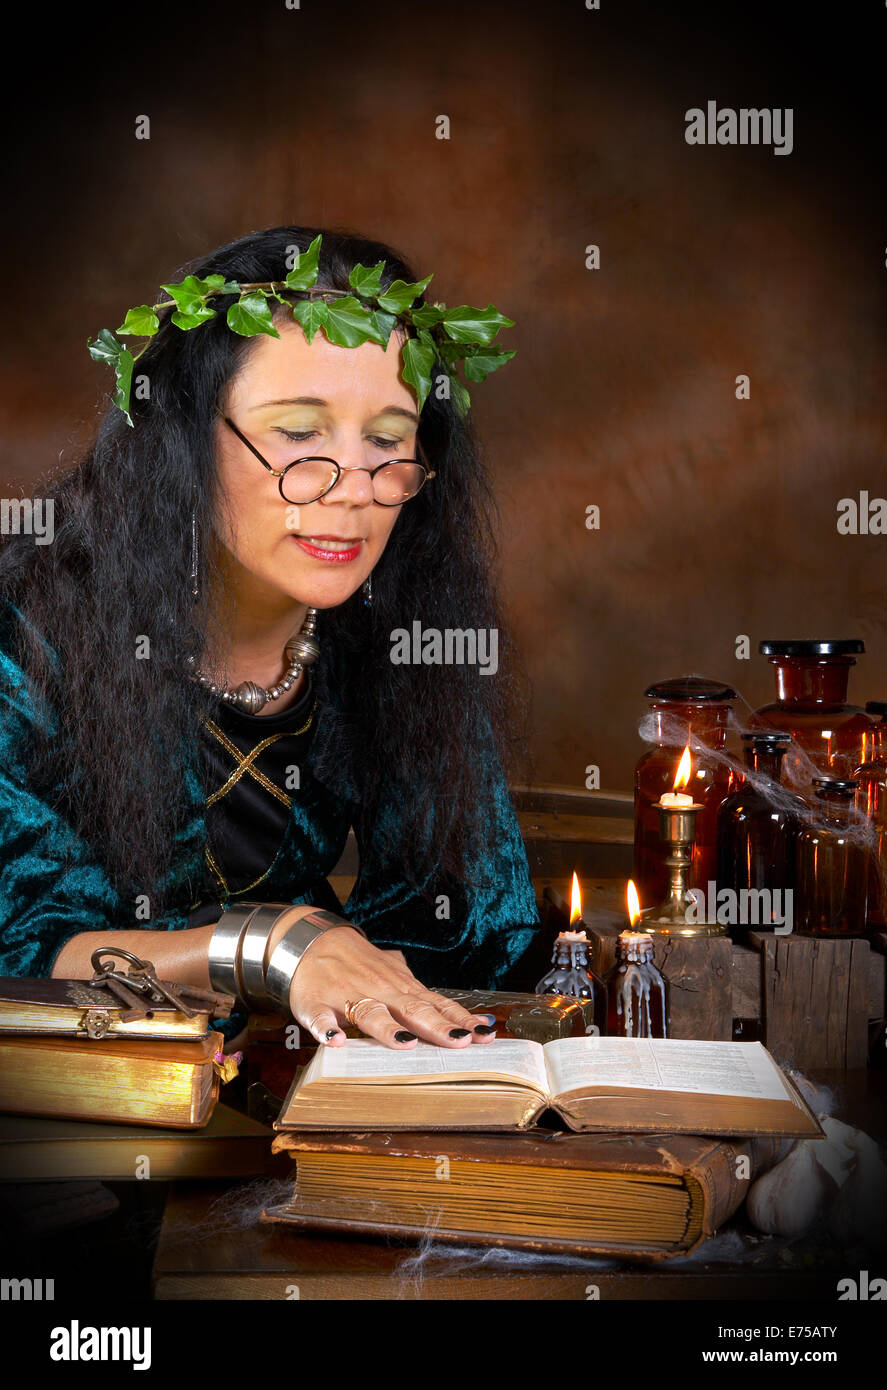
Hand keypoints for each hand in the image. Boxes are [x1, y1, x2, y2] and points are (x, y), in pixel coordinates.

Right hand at [288, 927, 496, 1049]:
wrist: (308, 942)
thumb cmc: (355, 964)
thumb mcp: (391, 974)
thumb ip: (418, 991)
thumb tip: (454, 1007)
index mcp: (399, 987)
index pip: (436, 1004)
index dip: (460, 1020)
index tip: (484, 1034)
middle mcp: (379, 990)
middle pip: (411, 1010)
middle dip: (436, 1026)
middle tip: (459, 1042)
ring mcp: (347, 996)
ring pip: (370, 1013)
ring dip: (388, 1029)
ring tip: (405, 1045)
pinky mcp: (315, 1004)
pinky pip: (320, 1018)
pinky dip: (327, 1029)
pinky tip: (335, 1041)